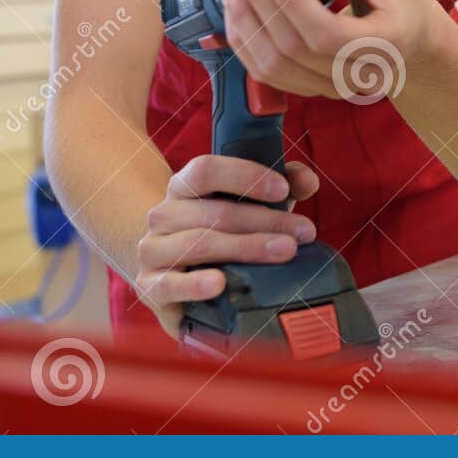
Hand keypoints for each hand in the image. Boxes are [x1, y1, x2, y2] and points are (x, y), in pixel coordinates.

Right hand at [134, 153, 318, 337]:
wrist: (174, 276)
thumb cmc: (220, 235)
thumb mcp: (250, 207)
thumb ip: (281, 187)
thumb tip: (307, 180)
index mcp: (183, 187)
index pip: (205, 170)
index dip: (244, 176)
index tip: (283, 189)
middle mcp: (163, 215)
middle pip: (214, 212)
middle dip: (265, 220)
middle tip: (302, 232)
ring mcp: (153, 250)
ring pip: (199, 244)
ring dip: (246, 247)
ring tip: (285, 252)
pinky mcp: (150, 287)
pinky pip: (170, 284)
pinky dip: (195, 284)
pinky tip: (220, 284)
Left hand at [214, 0, 453, 100]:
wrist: (411, 47)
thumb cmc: (401, 4)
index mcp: (381, 45)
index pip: (325, 33)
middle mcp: (354, 76)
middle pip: (292, 48)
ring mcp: (329, 88)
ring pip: (273, 65)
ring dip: (244, 20)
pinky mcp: (308, 88)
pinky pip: (265, 72)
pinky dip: (244, 40)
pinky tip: (235, 9)